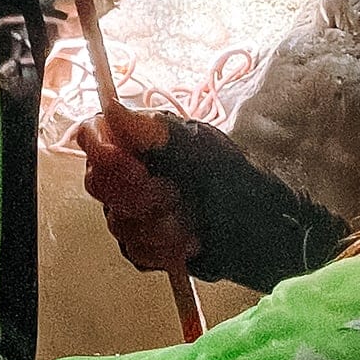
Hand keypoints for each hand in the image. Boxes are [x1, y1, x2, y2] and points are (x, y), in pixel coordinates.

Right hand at [78, 104, 347, 293]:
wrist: (266, 235)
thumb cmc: (240, 183)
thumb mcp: (206, 151)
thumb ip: (159, 132)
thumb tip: (112, 108)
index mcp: (140, 140)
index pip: (93, 134)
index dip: (103, 152)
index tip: (137, 169)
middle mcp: (129, 173)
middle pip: (98, 181)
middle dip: (139, 196)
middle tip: (175, 196)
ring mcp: (133, 211)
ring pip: (117, 221)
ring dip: (159, 226)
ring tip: (193, 222)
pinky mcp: (142, 245)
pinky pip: (134, 251)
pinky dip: (164, 250)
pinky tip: (190, 242)